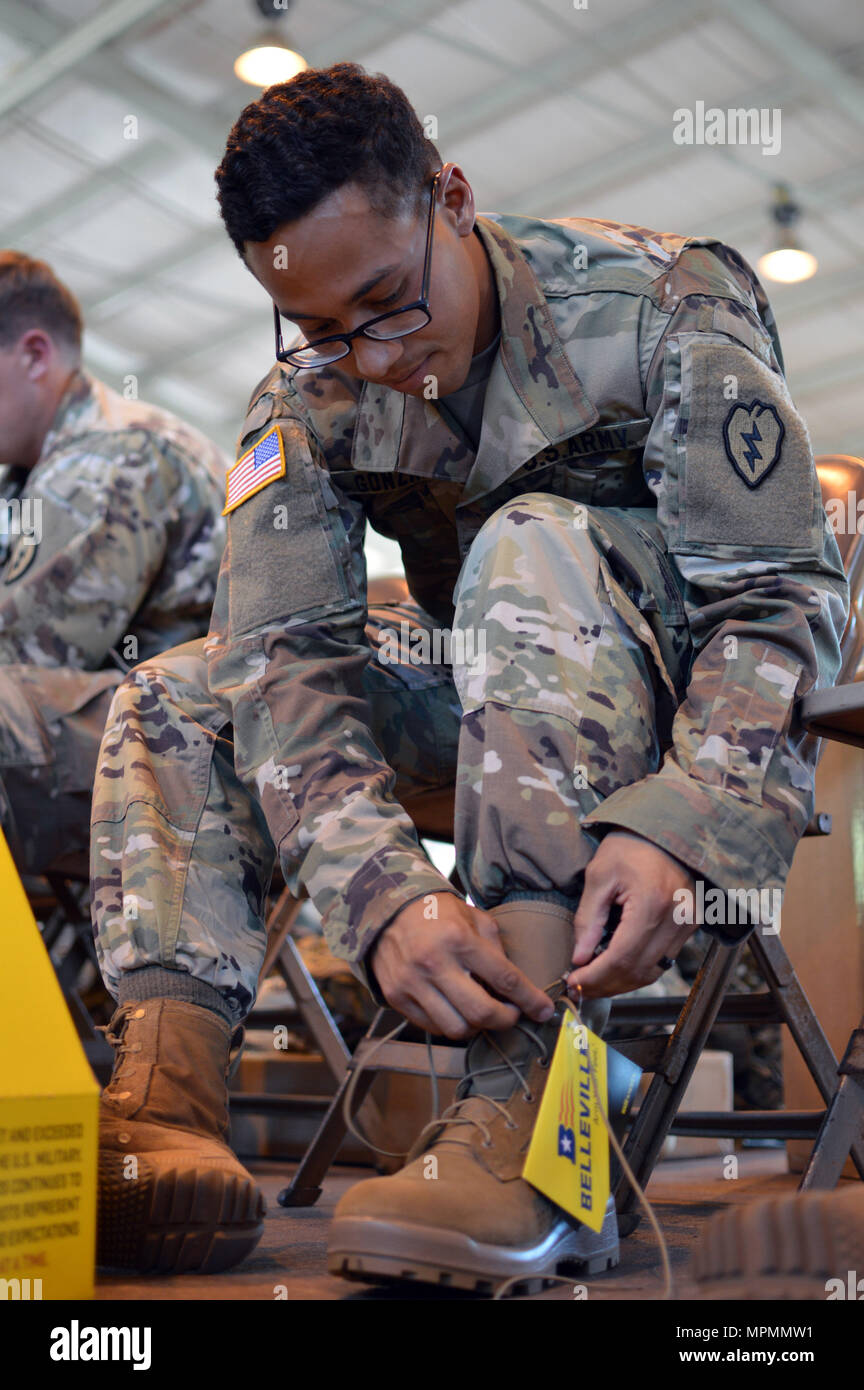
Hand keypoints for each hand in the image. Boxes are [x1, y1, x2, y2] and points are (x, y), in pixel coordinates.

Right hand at [368, 893, 554, 1040]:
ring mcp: (412, 982)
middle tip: (512, 1014)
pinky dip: (450, 1024)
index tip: (545, 1011)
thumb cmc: (437, 912)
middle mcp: (434, 962)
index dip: (530, 1000)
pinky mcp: (396, 996)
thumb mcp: (473, 916)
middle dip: (506, 1020)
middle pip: (481, 1011)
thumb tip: (516, 985)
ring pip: (456, 1028)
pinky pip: (432, 1027)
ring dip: (477, 1027)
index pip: (504, 978)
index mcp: (459, 939)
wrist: (387, 908)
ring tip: (482, 1013)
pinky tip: (457, 1010)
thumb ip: (496, 948)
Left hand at [567, 831, 695, 998]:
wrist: (667, 827)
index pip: (621, 958)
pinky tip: (617, 966)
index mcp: (652, 903)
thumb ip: (588, 919)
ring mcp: (688, 924)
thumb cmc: (631, 845)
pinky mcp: (692, 925)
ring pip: (653, 972)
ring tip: (595, 980)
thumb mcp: (599, 875)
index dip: (595, 976)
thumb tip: (581, 957)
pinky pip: (664, 961)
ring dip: (622, 983)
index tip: (573, 981)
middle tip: (580, 986)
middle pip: (638, 971)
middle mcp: (676, 918)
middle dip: (605, 985)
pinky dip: (639, 970)